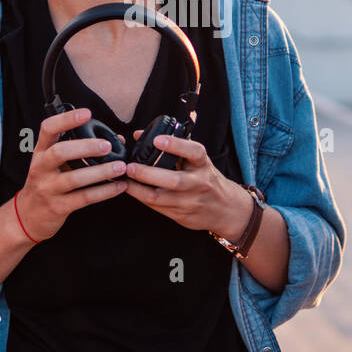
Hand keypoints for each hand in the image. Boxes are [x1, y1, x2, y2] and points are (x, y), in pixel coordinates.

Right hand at [16, 108, 127, 239]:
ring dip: (101, 172)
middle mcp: (41, 168)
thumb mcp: (52, 164)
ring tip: (120, 167)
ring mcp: (48, 188)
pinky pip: (84, 198)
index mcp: (41, 152)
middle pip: (60, 152)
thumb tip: (115, 140)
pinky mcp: (58, 207)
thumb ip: (77, 150)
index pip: (48, 129)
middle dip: (85, 147)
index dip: (66, 119)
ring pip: (74, 178)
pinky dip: (104, 192)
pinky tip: (119, 186)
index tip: (86, 113)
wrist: (27, 216)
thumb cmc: (46, 183)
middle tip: (107, 146)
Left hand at [121, 130, 245, 235]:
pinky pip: (157, 208)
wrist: (226, 209)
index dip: (175, 145)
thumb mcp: (197, 161)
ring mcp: (190, 202)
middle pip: (174, 181)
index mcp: (203, 165)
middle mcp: (199, 183)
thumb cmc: (206, 179)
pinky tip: (132, 190)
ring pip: (160, 198)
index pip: (193, 152)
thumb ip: (172, 148)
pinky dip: (142, 198)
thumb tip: (138, 135)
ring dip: (139, 189)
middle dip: (148, 174)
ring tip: (125, 180)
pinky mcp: (181, 216)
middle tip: (130, 166)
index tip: (157, 140)